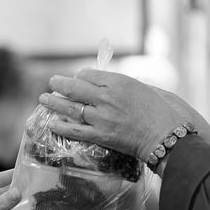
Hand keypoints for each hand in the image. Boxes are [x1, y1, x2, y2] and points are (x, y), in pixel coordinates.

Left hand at [37, 69, 209, 162]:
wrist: (167, 135)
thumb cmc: (162, 112)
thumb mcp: (145, 89)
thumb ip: (125, 85)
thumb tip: (111, 84)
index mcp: (119, 82)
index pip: (90, 74)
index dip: (80, 76)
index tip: (76, 78)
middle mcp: (107, 97)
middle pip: (75, 88)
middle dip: (60, 84)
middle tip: (51, 82)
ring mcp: (102, 117)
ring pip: (71, 107)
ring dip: (54, 103)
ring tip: (42, 99)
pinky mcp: (100, 135)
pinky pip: (75, 130)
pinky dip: (61, 126)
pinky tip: (50, 123)